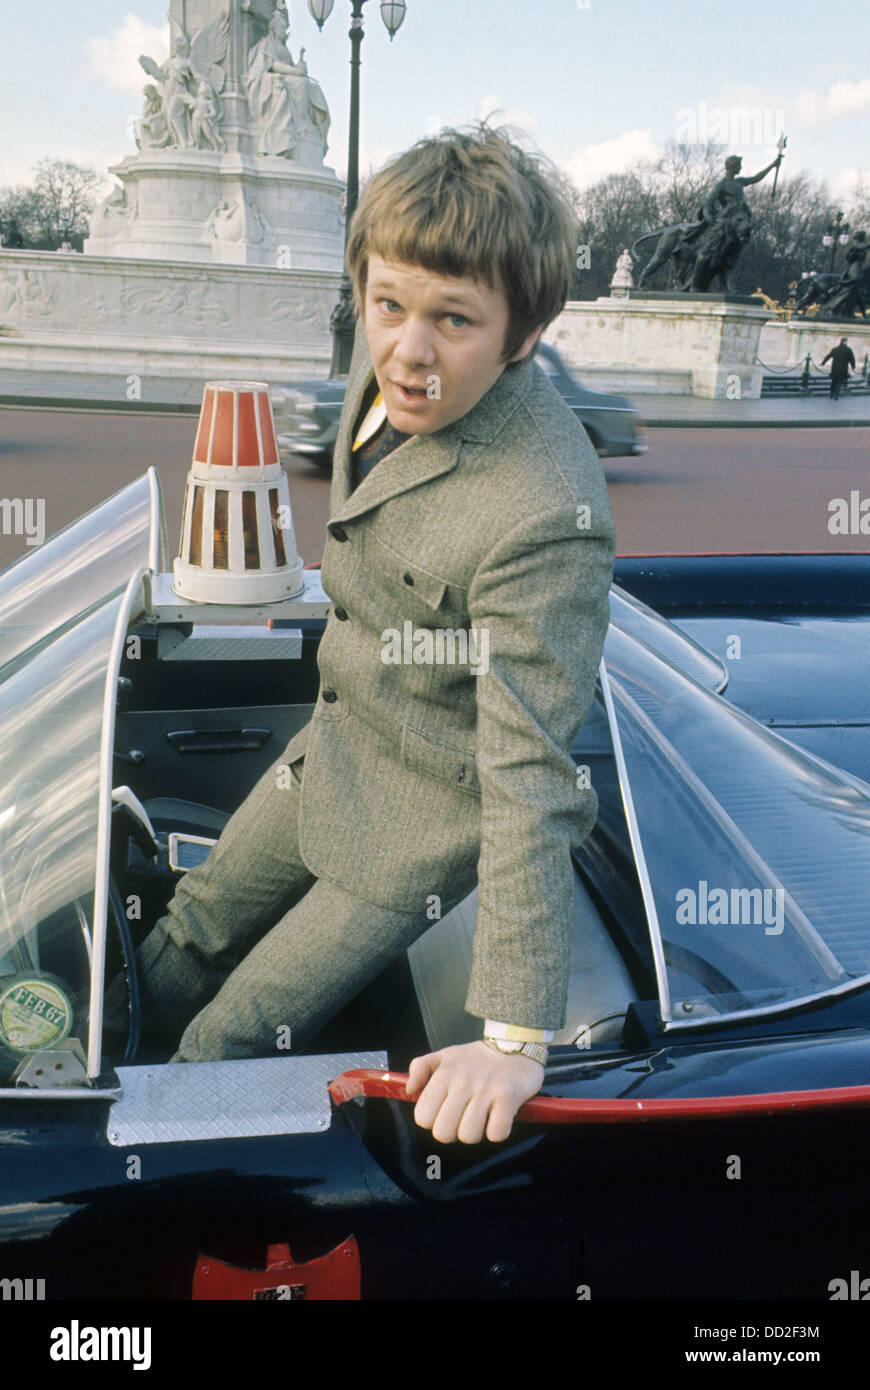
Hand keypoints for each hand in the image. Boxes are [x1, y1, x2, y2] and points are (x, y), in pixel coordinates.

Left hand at [405, 1040, 543, 1143]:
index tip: (444, 1113)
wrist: (514, 1045)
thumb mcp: (445, 1055)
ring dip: (476, 1132)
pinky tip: (498, 1116)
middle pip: (443, 1133)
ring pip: (469, 1136)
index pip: (423, 1117)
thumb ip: (420, 1068)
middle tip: (463, 1118)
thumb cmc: (476, 1058)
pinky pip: (496, 1133)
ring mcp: (486, 1090)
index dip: (432, 1122)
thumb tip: (409, 1090)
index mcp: (444, 1074)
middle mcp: (463, 1082)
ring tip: (481, 1117)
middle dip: (453, 1132)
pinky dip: (498, 1131)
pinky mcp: (509, 1097)